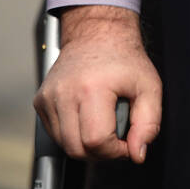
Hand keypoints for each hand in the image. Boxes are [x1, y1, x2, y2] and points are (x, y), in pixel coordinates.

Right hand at [33, 4, 161, 162]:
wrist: (97, 34)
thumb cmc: (124, 58)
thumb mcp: (149, 87)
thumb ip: (149, 123)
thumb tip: (137, 154)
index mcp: (92, 88)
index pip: (96, 141)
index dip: (116, 150)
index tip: (127, 141)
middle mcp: (64, 93)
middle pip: (77, 149)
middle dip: (101, 151)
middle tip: (117, 136)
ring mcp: (48, 97)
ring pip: (64, 145)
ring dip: (86, 144)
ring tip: (103, 122)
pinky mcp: (40, 101)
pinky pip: (54, 134)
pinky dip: (72, 134)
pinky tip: (87, 116)